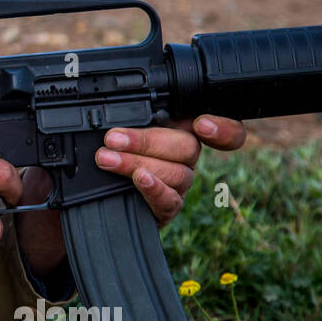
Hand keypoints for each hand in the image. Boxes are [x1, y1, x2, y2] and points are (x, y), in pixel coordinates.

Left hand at [96, 114, 247, 225]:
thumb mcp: (117, 130)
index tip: (202, 124)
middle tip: (112, 139)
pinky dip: (154, 188)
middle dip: (146, 141)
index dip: (223, 128)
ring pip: (177, 173)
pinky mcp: (167, 209)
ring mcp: (178, 185)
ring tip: (106, 159)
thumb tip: (116, 111)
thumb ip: (128, 119)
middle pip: (189, 146)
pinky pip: (170, 200)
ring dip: (136, 164)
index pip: (216, 126)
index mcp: (176, 129)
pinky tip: (138, 179)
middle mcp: (183, 157)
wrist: (98, 194)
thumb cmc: (110, 153)